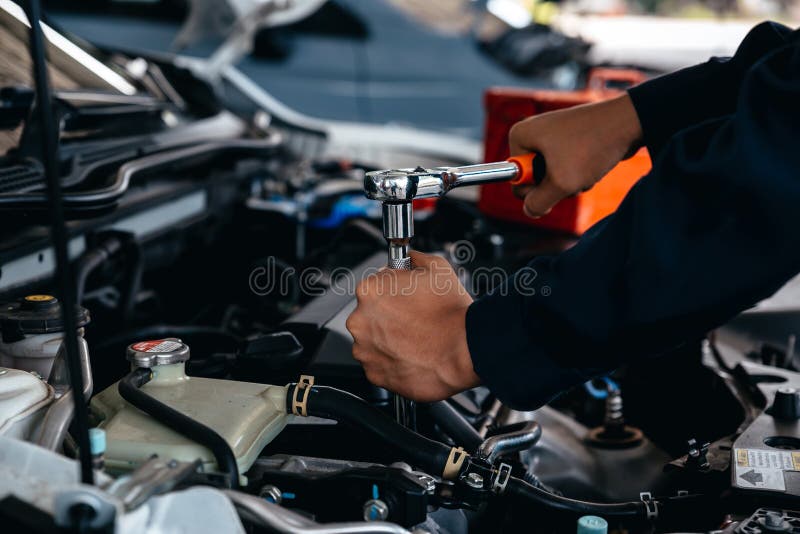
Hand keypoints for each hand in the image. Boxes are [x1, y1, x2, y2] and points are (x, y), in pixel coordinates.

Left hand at [345, 251, 479, 401]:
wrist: (465, 351)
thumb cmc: (452, 313)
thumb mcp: (436, 267)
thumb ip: (413, 259)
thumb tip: (409, 259)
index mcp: (370, 291)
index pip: (373, 286)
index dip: (392, 290)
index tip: (404, 297)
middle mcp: (360, 321)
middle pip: (369, 315)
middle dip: (388, 316)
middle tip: (413, 319)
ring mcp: (365, 350)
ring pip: (372, 340)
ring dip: (388, 339)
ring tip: (415, 338)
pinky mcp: (374, 373)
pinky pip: (378, 363)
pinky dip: (392, 360)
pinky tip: (412, 354)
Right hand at [510, 93, 642, 216]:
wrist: (629, 122)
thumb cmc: (592, 147)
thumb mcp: (560, 183)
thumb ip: (538, 203)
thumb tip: (530, 210)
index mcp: (520, 136)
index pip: (516, 182)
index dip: (536, 190)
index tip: (557, 177)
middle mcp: (532, 133)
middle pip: (535, 180)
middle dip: (556, 185)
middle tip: (574, 174)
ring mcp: (551, 136)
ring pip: (553, 177)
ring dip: (571, 181)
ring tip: (587, 166)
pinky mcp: (569, 141)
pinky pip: (567, 168)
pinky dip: (580, 172)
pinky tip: (594, 163)